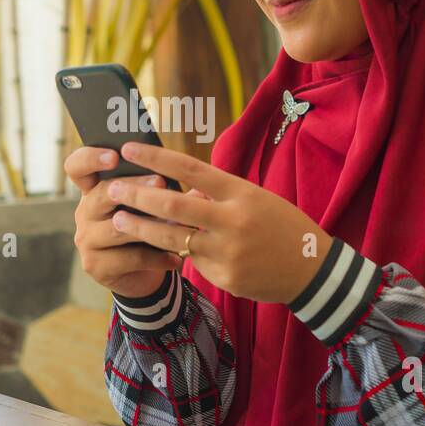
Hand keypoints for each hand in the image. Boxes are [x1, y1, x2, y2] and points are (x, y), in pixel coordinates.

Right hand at [65, 145, 185, 298]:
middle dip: (135, 186)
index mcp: (93, 190)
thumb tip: (199, 183)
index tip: (114, 156)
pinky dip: (157, 257)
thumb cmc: (147, 228)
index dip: (90, 158)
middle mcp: (85, 212)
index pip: (77, 167)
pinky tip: (177, 257)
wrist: (141, 274)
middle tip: (160, 182)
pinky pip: (129, 258)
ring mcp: (87, 240)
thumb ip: (166, 192)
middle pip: (103, 193)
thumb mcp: (153, 206)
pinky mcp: (96, 266)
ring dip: (150, 224)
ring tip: (177, 221)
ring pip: (118, 227)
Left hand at [104, 141, 333, 304]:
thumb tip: (183, 192)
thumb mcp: (254, 199)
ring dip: (141, 228)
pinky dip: (183, 254)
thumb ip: (217, 195)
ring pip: (172, 239)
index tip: (128, 149)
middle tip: (112, 188)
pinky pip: (193, 262)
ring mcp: (226, 252)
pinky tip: (177, 251)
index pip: (190, 168)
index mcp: (240, 193)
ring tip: (119, 220)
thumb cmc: (281, 225)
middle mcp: (231, 220)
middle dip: (137, 196)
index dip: (155, 158)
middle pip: (172, 205)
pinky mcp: (224, 277)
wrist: (312, 270)